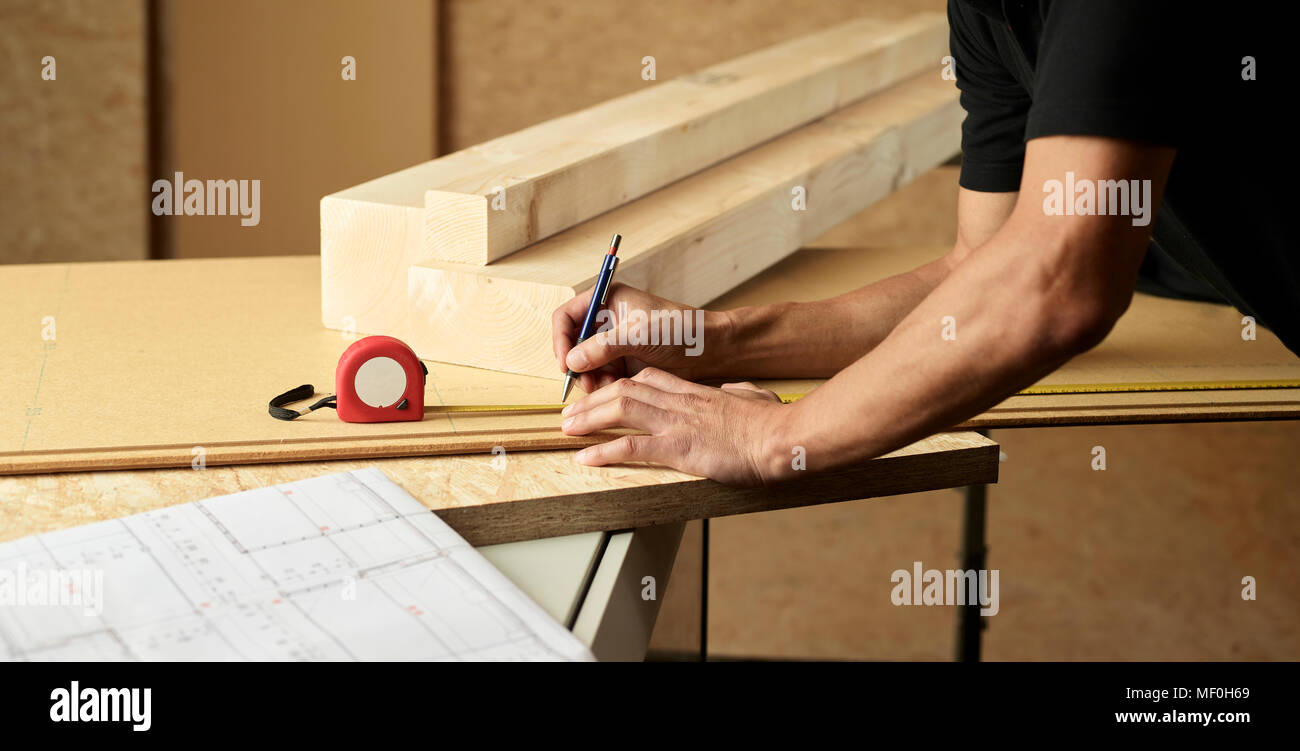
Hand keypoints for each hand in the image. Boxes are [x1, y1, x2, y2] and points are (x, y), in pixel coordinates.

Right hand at [552, 283, 728, 395]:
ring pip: (585, 364)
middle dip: (576, 365)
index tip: (565, 363)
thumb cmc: (679, 329)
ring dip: (589, 378)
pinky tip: (614, 390)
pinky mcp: (623, 362)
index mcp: (606, 300)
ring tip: (602, 388)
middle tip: (586, 383)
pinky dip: (602, 385)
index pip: (567, 316)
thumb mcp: (638, 334)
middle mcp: (606, 321)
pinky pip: (601, 375)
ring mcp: (614, 343)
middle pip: (572, 344)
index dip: (560, 339)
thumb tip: (571, 361)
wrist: (709, 349)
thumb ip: (603, 346)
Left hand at [559, 368, 792, 485]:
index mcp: (695, 392)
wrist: (781, 437)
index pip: (648, 378)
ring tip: (566, 428)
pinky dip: (603, 451)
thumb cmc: (774, 423)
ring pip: (620, 409)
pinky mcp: (678, 448)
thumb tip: (736, 394)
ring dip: (588, 418)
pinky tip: (585, 457)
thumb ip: (739, 395)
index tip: (603, 392)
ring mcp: (677, 423)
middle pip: (624, 389)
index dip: (619, 383)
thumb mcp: (754, 398)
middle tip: (571, 411)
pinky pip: (631, 447)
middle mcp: (680, 402)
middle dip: (592, 399)